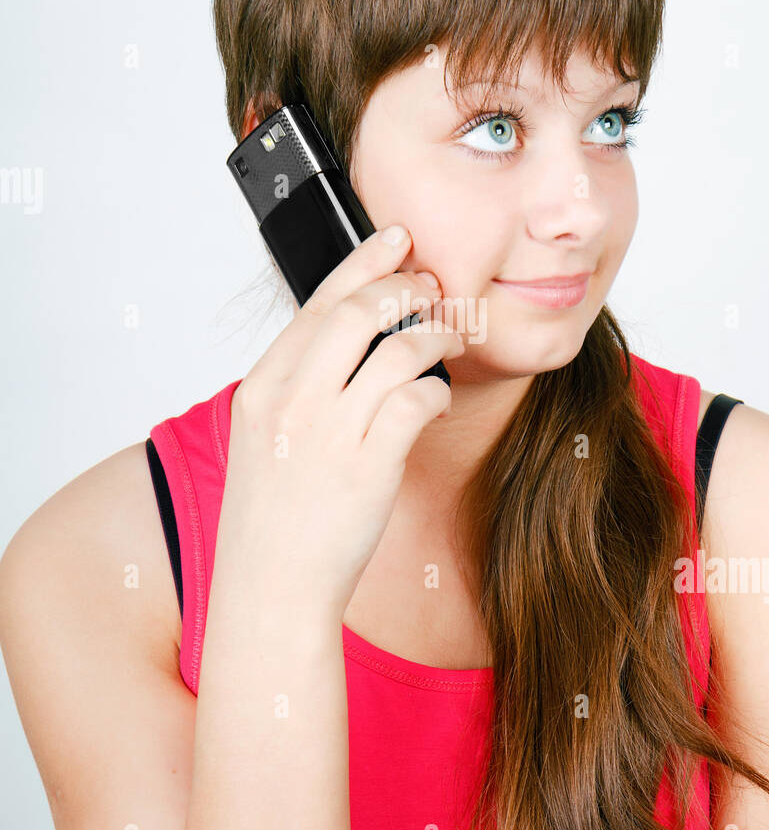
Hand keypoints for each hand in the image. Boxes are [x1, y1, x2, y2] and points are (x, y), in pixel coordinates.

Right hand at [209, 225, 463, 626]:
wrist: (270, 589)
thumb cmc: (271, 517)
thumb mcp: (262, 437)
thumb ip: (296, 384)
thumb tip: (346, 335)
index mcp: (263, 386)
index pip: (317, 302)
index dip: (363, 263)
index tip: (396, 239)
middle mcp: (292, 401)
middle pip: (358, 310)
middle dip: (405, 288)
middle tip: (432, 289)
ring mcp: (329, 433)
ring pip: (398, 349)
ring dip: (433, 337)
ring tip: (445, 342)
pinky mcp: (368, 467)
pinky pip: (418, 399)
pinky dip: (437, 391)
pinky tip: (435, 401)